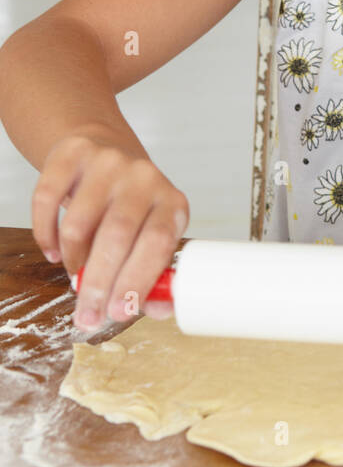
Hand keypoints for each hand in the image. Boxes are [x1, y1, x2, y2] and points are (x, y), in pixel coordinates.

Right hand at [31, 124, 188, 333]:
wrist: (107, 151)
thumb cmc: (132, 208)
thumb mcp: (151, 236)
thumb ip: (153, 274)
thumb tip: (157, 311)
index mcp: (172, 202)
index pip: (158, 243)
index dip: (137, 280)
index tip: (118, 313)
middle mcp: (144, 177)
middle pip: (117, 236)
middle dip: (99, 284)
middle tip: (87, 315)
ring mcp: (108, 162)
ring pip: (79, 224)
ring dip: (73, 260)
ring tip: (76, 275)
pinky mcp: (73, 154)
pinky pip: (48, 200)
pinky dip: (46, 235)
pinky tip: (55, 252)